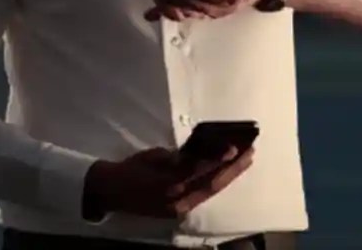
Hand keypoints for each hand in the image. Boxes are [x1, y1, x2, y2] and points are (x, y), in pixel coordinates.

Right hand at [82, 145, 255, 219]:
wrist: (111, 192)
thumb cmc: (133, 168)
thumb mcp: (154, 156)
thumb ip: (177, 157)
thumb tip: (199, 154)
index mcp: (167, 182)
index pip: (199, 169)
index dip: (218, 159)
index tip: (235, 148)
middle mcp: (176, 198)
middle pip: (211, 183)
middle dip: (233, 168)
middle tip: (250, 152)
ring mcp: (178, 208)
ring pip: (210, 192)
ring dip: (229, 177)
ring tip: (246, 161)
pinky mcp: (178, 212)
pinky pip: (202, 197)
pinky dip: (217, 185)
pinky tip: (228, 175)